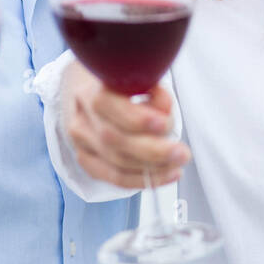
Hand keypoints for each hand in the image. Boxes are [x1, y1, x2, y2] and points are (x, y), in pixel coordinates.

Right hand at [63, 61, 190, 188]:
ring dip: (152, 168)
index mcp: (92, 90)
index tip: (164, 124)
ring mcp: (82, 143)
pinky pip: (115, 178)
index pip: (109, 106)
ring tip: (177, 164)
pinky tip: (164, 176)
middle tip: (181, 153)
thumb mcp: (139, 83)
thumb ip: (154, 95)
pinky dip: (142, 180)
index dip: (136, 118)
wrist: (94, 96)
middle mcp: (82, 117)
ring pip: (116, 162)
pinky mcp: (87, 161)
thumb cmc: (123, 90)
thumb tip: (164, 112)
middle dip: (152, 150)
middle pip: (113, 140)